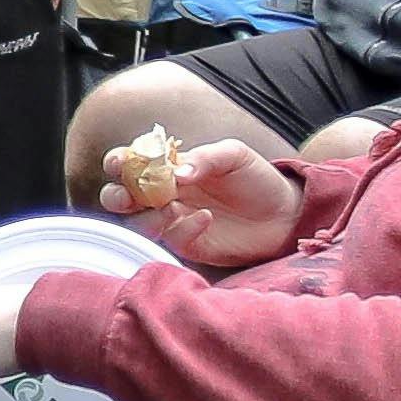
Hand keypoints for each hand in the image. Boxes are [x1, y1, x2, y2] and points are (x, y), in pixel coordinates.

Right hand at [104, 134, 304, 268]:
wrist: (284, 215)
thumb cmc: (257, 179)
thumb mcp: (235, 155)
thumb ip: (205, 158)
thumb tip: (178, 172)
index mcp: (169, 167)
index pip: (131, 163)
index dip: (118, 163)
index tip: (120, 164)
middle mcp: (164, 194)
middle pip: (119, 198)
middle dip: (116, 196)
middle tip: (130, 197)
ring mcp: (173, 221)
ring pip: (137, 224)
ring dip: (147, 217)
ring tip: (174, 207)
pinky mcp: (188, 244)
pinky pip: (170, 239)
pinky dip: (182, 229)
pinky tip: (206, 219)